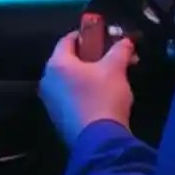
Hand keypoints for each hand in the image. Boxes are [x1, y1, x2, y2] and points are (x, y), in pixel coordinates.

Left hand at [39, 31, 136, 145]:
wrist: (99, 140)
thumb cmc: (103, 96)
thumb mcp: (116, 68)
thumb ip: (120, 50)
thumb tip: (126, 40)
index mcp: (57, 64)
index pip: (67, 40)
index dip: (86, 35)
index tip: (103, 37)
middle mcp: (48, 80)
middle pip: (69, 60)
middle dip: (92, 57)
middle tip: (112, 58)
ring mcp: (50, 101)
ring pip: (70, 80)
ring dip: (89, 75)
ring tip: (112, 77)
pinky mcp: (58, 118)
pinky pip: (70, 96)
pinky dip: (84, 91)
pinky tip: (102, 96)